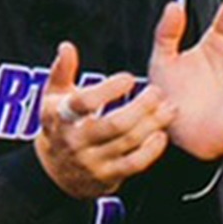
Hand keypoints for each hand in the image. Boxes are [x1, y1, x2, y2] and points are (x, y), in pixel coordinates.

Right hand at [33, 42, 174, 198]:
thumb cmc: (58, 125)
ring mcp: (93, 161)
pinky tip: (161, 134)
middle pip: (114, 124)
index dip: (108, 89)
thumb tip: (67, 46)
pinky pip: (134, 164)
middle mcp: (77, 141)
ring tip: (169, 108)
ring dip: (152, 124)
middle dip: (141, 107)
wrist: (54, 172)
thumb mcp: (52, 96)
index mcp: (62, 117)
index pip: (84, 103)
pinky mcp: (107, 177)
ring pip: (128, 142)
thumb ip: (62, 70)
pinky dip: (151, 150)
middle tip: (157, 91)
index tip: (128, 78)